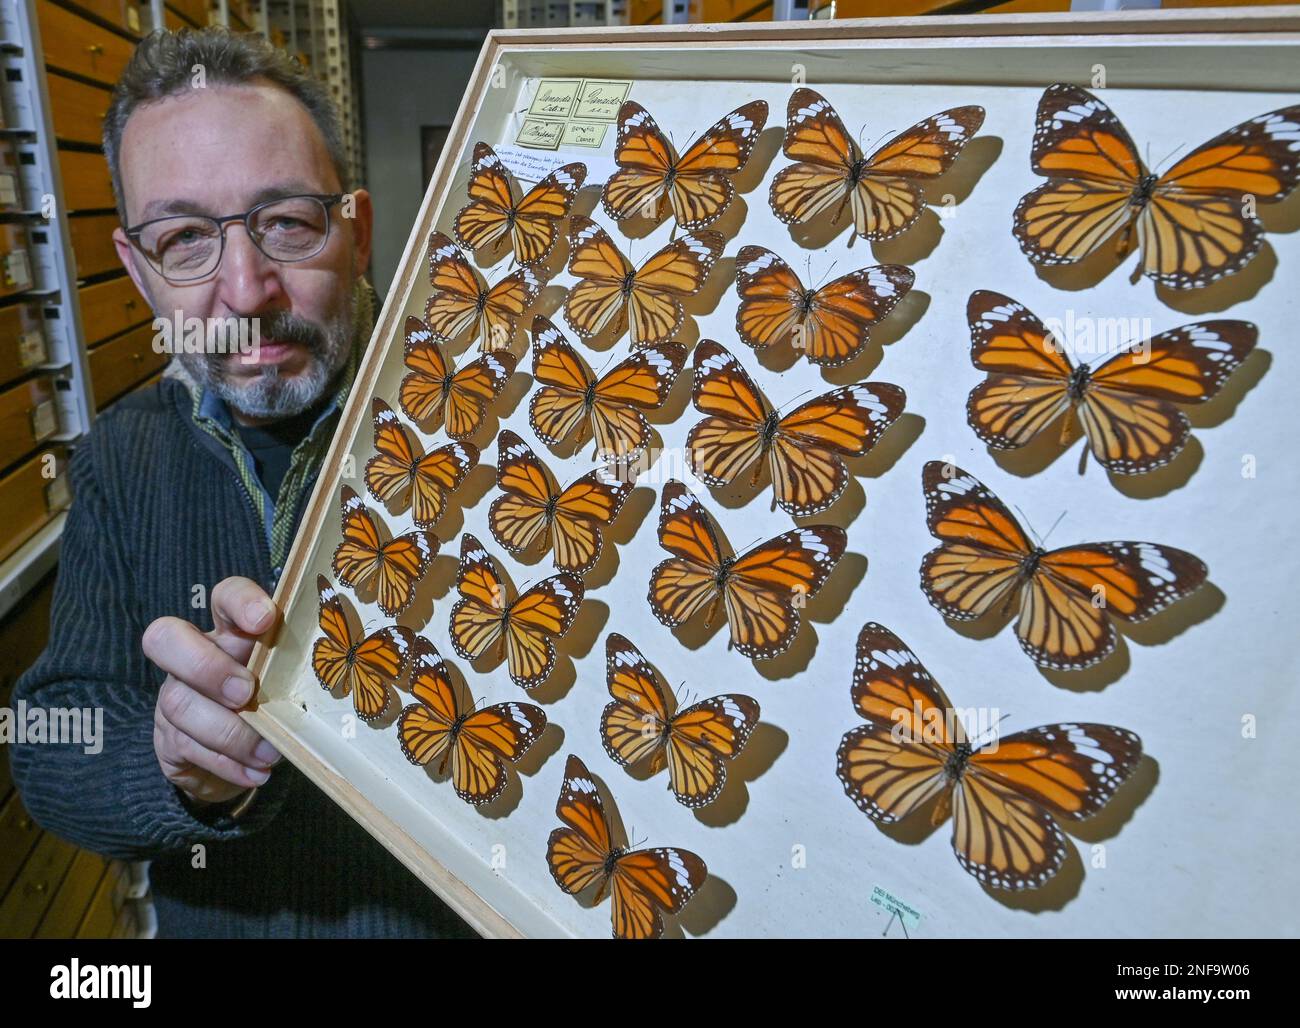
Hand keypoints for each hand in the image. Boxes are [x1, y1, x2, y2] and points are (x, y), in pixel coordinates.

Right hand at [144, 576, 281, 804]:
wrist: (237, 758)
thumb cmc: (273, 703)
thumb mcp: (287, 682)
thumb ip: (296, 672)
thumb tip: (335, 681)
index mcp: (231, 631)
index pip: (225, 596)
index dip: (240, 601)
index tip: (265, 619)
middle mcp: (194, 655)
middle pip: (166, 637)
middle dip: (207, 667)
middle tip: (246, 694)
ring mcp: (174, 694)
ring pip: (179, 703)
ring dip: (229, 733)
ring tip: (268, 754)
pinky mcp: (167, 737)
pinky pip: (186, 747)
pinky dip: (226, 764)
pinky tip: (255, 774)